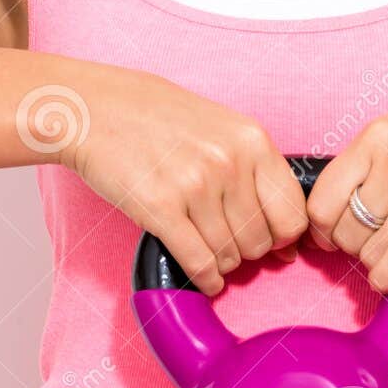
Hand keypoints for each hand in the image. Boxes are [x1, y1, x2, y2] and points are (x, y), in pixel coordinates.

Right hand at [50, 62, 307, 294]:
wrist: (94, 108)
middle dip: (246, 251)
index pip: (292, 213)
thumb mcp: (221, 127)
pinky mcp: (160, 208)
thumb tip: (288, 239)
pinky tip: (203, 276)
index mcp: (252, 140)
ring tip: (207, 251)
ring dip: (221, 264)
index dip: (282, 237)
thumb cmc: (156, 116)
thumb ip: (256, 172)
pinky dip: (205, 279)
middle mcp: (229, 163)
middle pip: (259, 240)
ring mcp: (195, 186)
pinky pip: (199, 263)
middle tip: (227, 242)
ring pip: (228, 256)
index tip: (270, 241)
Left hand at [300, 76, 387, 291]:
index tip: (330, 237)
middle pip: (346, 229)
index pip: (323, 198)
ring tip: (385, 260)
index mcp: (377, 136)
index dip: (322, 228)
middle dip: (351, 247)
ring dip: (373, 264)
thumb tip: (335, 206)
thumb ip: (371, 161)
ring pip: (373, 248)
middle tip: (365, 248)